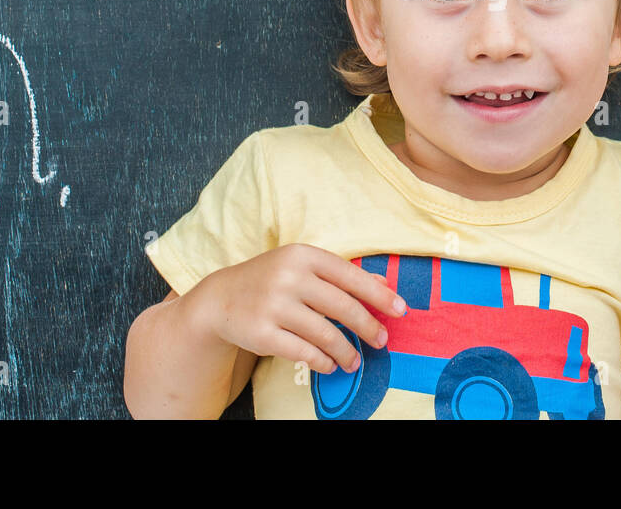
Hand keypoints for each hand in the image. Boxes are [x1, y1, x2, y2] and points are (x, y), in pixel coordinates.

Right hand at [193, 243, 406, 374]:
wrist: (220, 298)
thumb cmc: (271, 280)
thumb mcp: (303, 267)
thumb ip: (341, 274)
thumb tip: (385, 285)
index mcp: (303, 255)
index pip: (350, 275)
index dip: (379, 295)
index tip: (400, 310)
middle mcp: (288, 276)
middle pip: (342, 306)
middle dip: (368, 327)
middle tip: (382, 341)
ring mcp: (273, 305)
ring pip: (324, 334)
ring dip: (346, 351)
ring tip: (354, 360)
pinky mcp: (261, 333)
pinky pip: (303, 352)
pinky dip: (322, 361)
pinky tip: (329, 364)